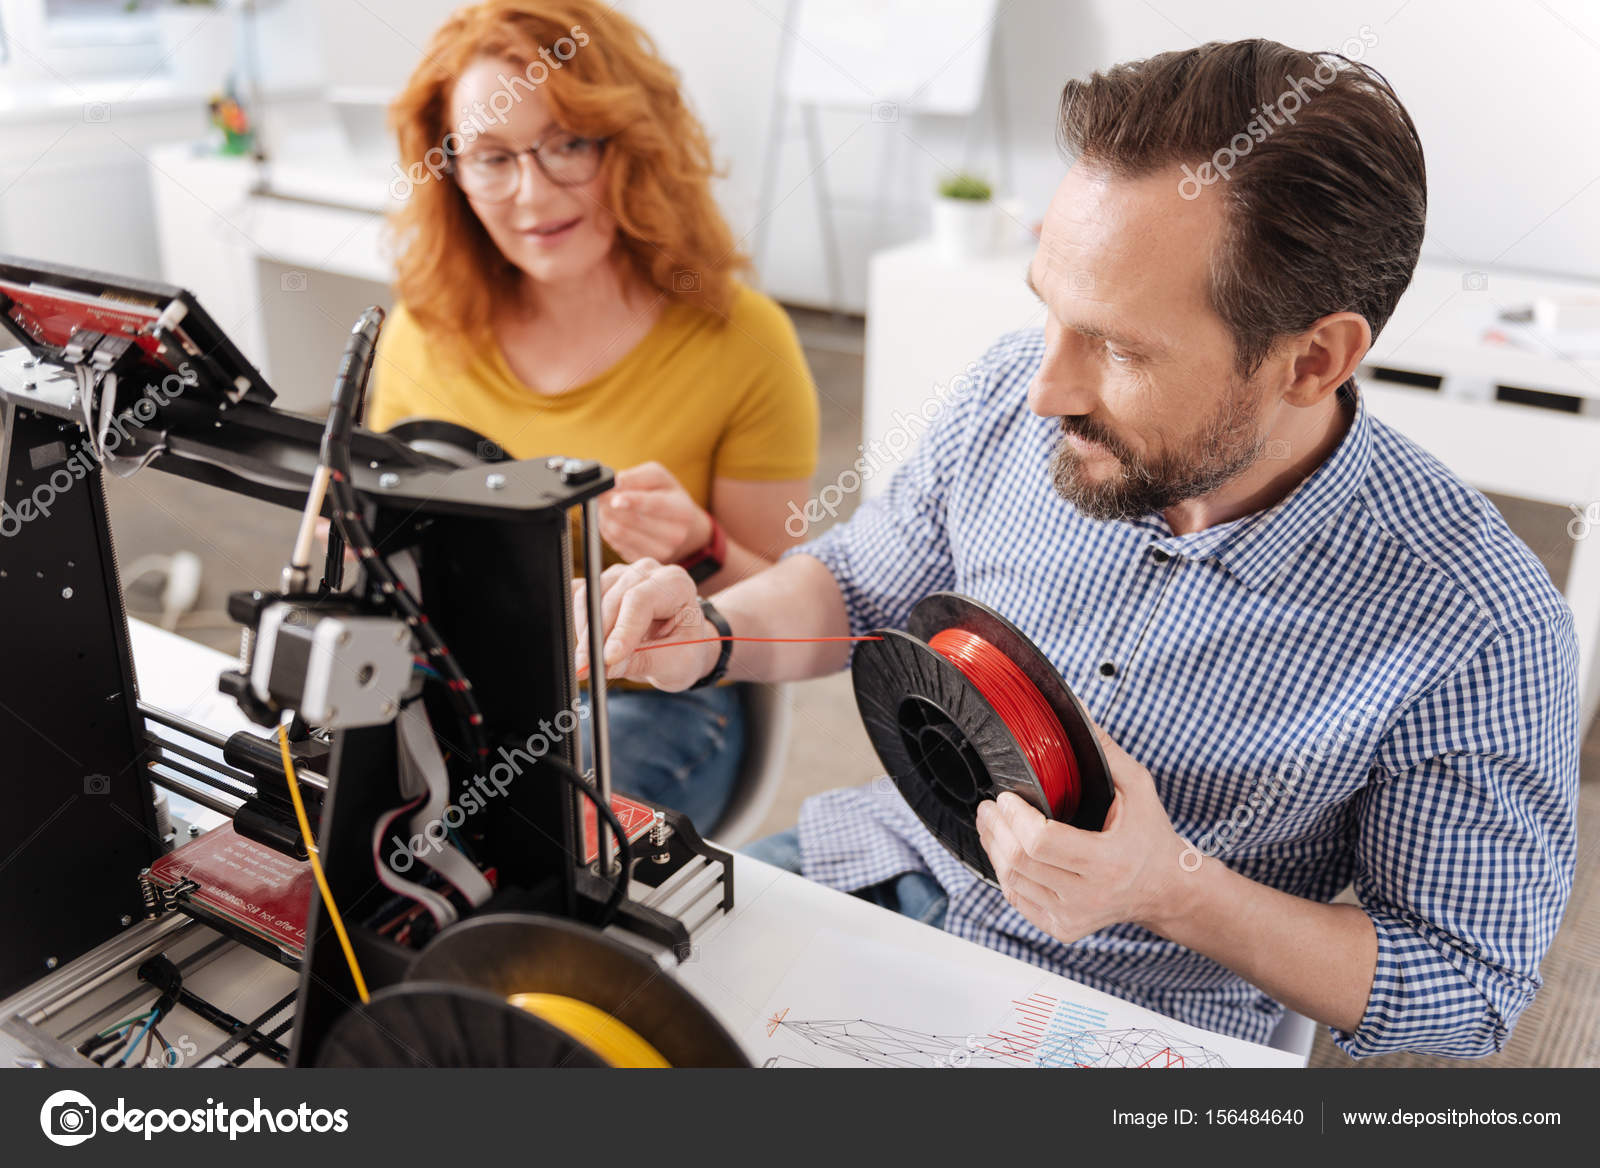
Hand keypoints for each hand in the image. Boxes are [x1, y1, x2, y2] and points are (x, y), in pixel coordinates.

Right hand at [571, 558, 718, 689]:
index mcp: (676, 585)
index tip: (609, 658)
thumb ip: (645, 662)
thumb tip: (609, 664)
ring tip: (592, 663)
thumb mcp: (676, 663)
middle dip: (597, 638)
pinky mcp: (602, 584)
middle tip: (589, 669)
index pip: (641, 600)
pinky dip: (578, 623)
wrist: (679, 646)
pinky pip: (580, 598)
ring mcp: (622, 574)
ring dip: (585, 633)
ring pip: (590, 598)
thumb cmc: (684, 651)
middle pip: (612, 599)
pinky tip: (585, 645)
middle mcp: (647, 573)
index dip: (622, 630)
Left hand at [596, 461, 713, 564]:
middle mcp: (674, 535)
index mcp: (681, 510)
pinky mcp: (644, 560)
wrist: (685, 529)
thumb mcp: (661, 478)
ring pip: (619, 533)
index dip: (632, 501)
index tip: (614, 498)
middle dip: (608, 505)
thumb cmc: (669, 498)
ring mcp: (659, 552)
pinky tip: (612, 520)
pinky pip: (615, 544)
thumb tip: (616, 482)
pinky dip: (607, 530)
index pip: (654, 505)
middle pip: (631, 520)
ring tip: (605, 505)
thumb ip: (638, 476)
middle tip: (600, 493)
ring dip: (604, 517)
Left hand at [976, 721, 1194, 943]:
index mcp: (1109, 862)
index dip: (1016, 818)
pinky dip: (1005, 874)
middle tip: (988, 808)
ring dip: (994, 849)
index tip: (1006, 797)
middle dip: (996, 830)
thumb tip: (1077, 712)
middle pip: (1020, 863)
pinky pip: (1018, 900)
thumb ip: (1105, 751)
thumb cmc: (1151, 836)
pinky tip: (1005, 852)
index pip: (1042, 842)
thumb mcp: (1138, 787)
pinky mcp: (1063, 929)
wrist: (1165, 889)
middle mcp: (1090, 896)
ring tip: (991, 825)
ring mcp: (1074, 918)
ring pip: (1013, 883)